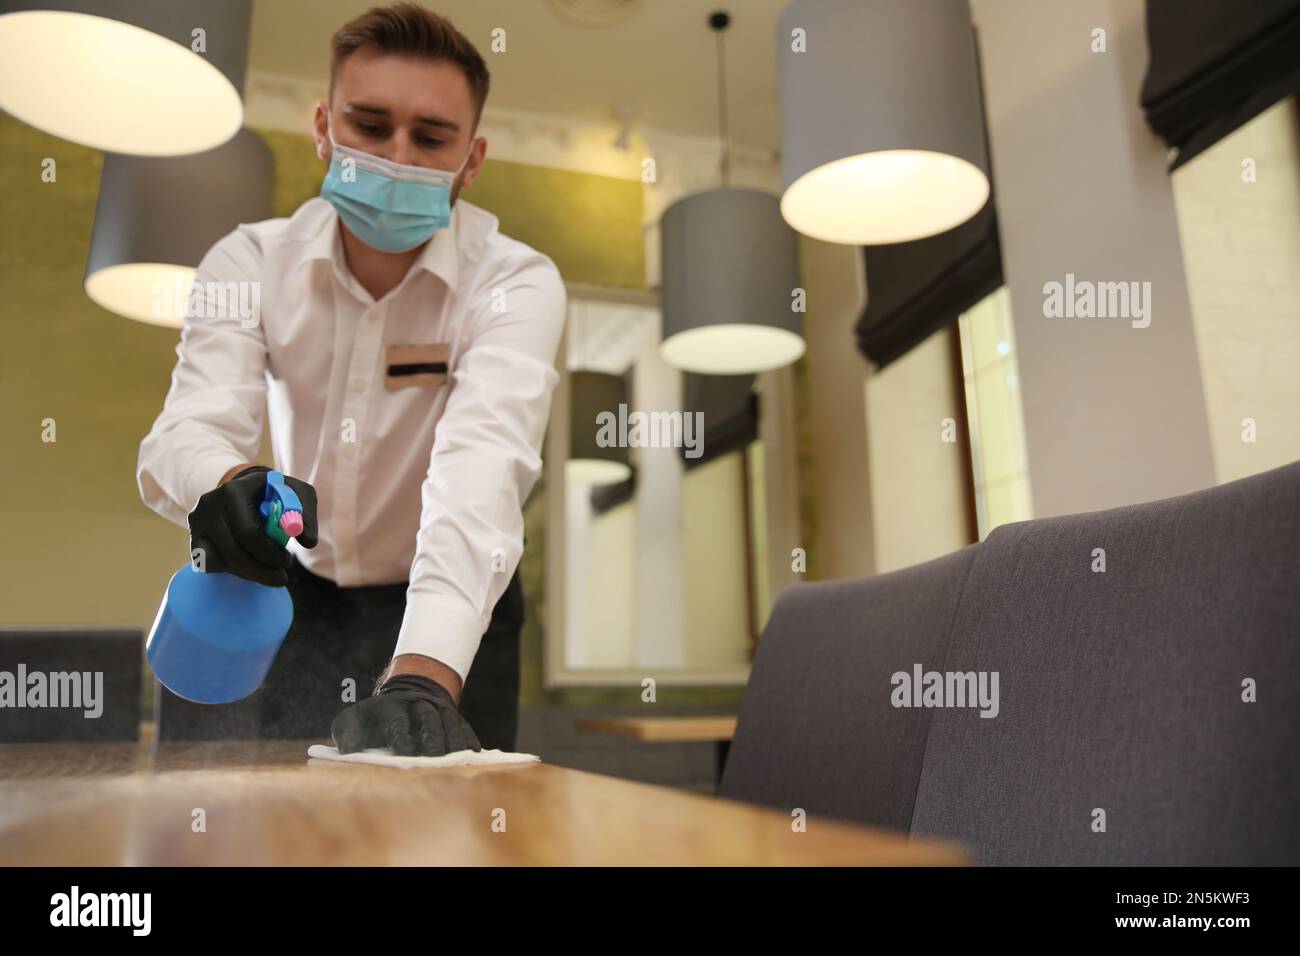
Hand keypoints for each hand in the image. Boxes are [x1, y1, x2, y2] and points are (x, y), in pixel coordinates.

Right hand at [187, 465, 317, 586]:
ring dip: (249, 573)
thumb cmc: (275, 493)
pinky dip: (231, 570)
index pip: (248, 533)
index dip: (270, 554)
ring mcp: (198, 522)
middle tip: (282, 577)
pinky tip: (248, 564)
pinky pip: (208, 564)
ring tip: (268, 570)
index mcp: (234, 491)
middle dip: (261, 571)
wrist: (246, 490)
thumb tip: (308, 541)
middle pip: (233, 553)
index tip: (288, 562)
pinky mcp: (194, 538)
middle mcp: (210, 505)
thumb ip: (306, 515)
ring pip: (221, 562)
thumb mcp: (297, 494)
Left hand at [331, 674, 482, 755]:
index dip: (401, 735)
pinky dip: (468, 740)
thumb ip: (348, 736)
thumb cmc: (376, 717)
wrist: (410, 686)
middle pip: (427, 722)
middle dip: (432, 740)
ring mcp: (438, 708)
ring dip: (453, 743)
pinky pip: (463, 726)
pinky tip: (473, 755)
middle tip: (434, 759)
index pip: (397, 721)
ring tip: (457, 761)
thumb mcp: (356, 720)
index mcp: (390, 707)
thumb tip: (347, 752)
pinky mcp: (453, 715)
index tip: (403, 750)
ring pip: (448, 724)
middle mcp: (417, 704)